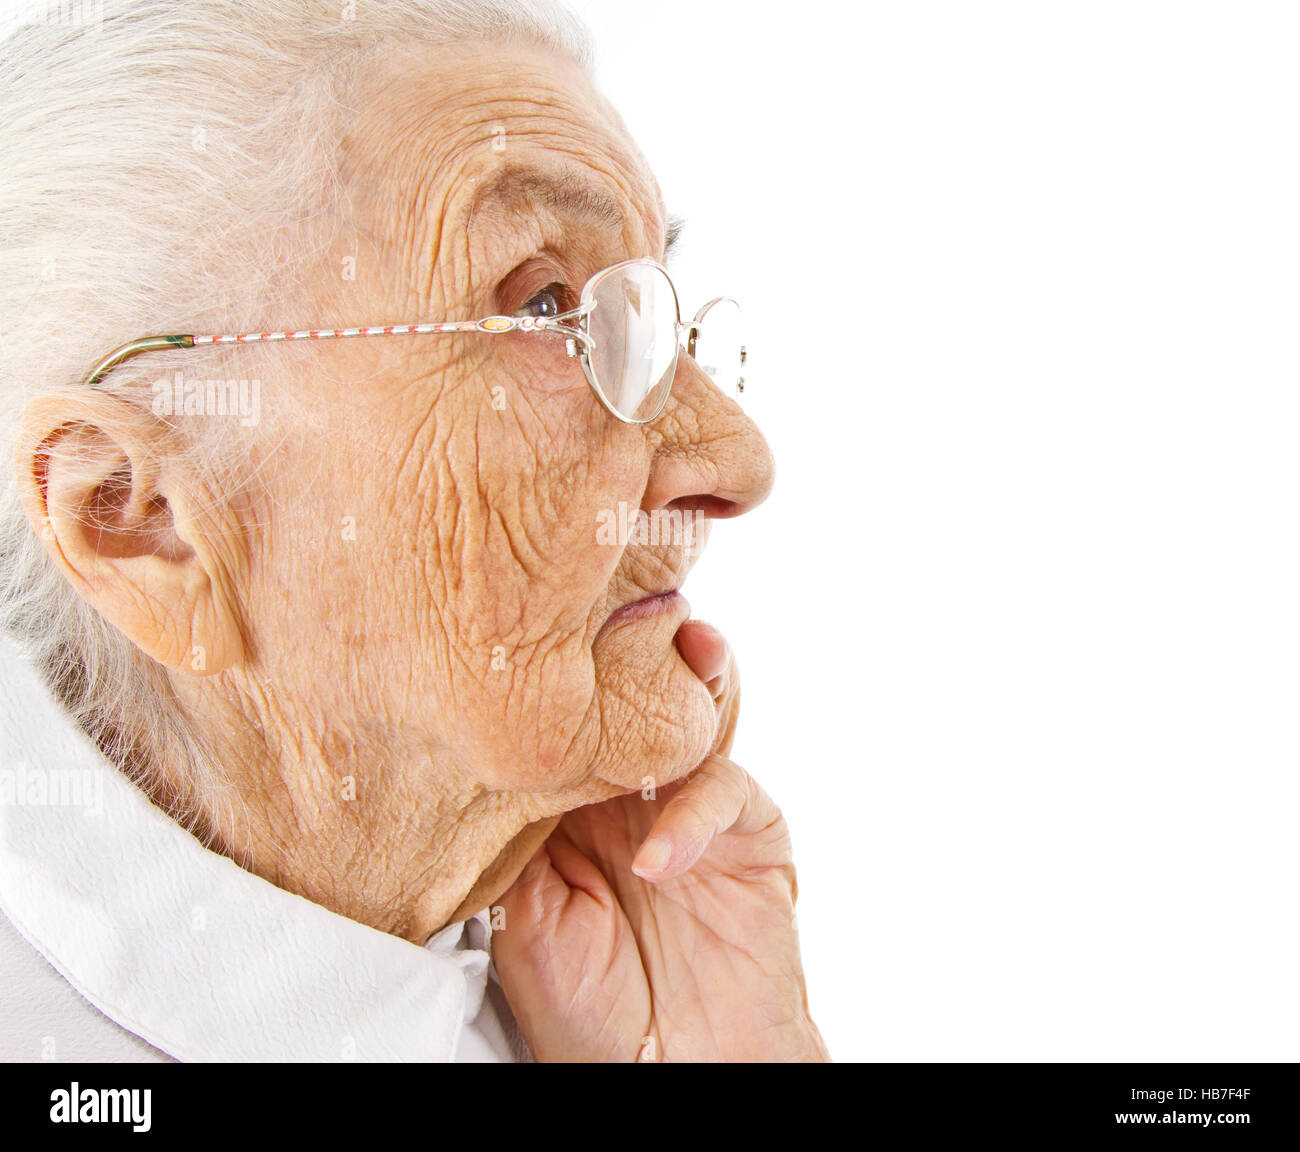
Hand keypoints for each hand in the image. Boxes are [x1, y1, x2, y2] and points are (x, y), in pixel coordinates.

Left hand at [491, 624, 828, 1061]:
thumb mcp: (520, 920)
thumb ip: (518, 834)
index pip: (574, 711)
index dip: (562, 667)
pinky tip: (658, 859)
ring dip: (693, 674)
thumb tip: (500, 745)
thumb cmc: (587, 1010)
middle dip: (637, 642)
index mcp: (574, 796)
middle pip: (643, 689)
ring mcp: (694, 804)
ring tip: (686, 639)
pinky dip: (693, 815)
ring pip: (702, 711)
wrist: (673, 1070)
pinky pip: (726, 791)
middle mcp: (634, 787)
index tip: (535, 628)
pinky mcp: (750, 834)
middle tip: (620, 602)